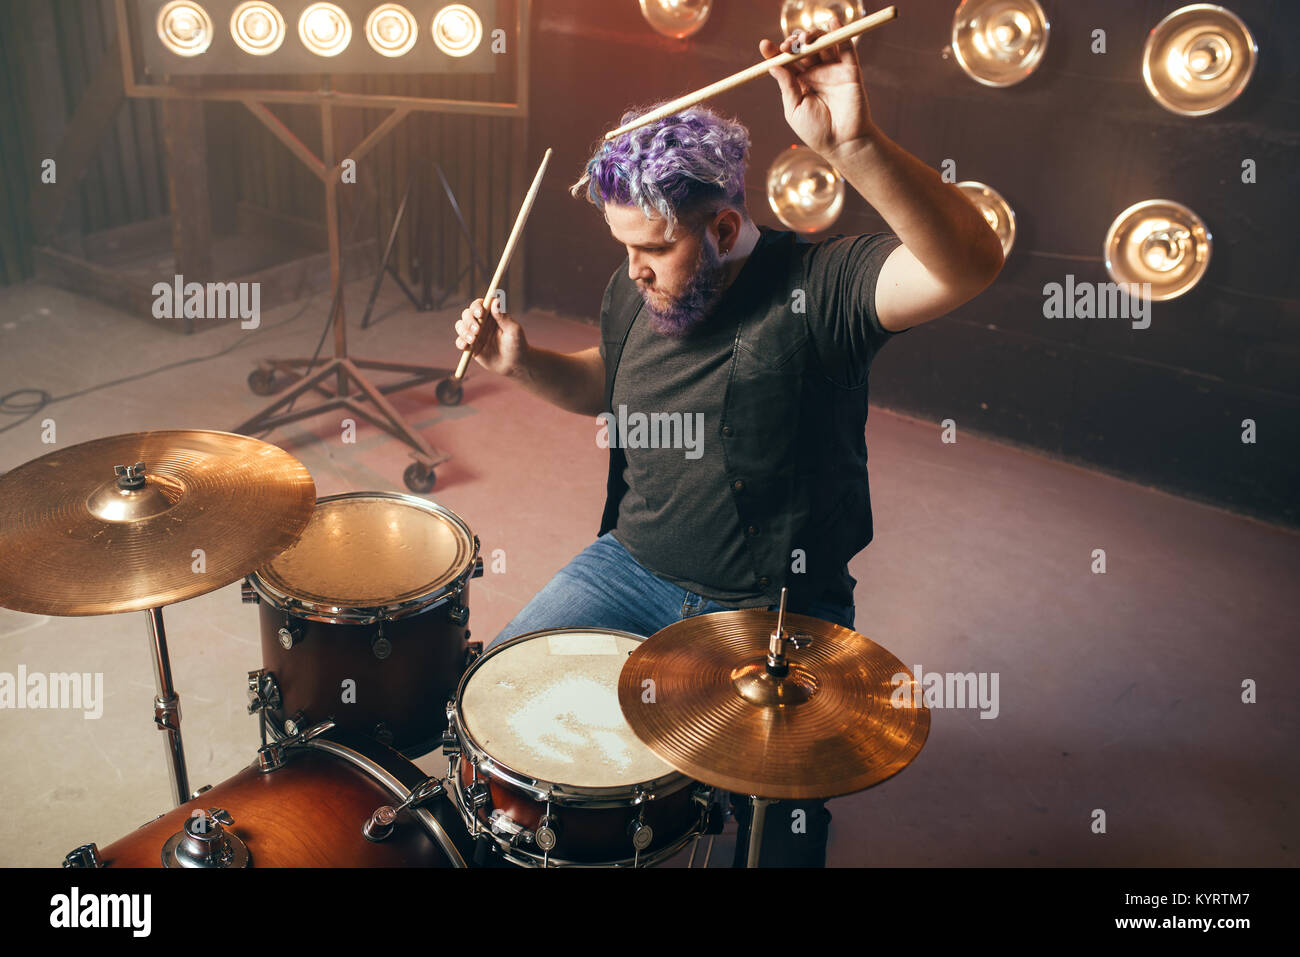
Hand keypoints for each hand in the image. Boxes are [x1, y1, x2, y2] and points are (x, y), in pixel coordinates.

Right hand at [454, 295, 527, 376]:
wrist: (515, 364)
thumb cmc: (518, 345)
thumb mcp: (513, 330)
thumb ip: (503, 317)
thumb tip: (496, 300)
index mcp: (491, 315)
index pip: (479, 304)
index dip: (476, 307)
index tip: (480, 314)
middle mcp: (481, 322)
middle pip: (467, 314)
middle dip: (469, 321)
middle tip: (478, 331)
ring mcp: (475, 334)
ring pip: (460, 326)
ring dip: (464, 331)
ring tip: (473, 340)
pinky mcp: (471, 346)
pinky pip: (460, 341)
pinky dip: (460, 342)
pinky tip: (466, 346)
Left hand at [759, 14, 876, 161]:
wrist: (842, 143)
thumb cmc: (817, 131)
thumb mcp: (794, 110)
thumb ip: (786, 87)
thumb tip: (773, 65)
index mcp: (799, 83)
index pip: (786, 62)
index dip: (775, 52)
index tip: (764, 45)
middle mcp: (815, 73)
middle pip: (803, 48)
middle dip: (792, 42)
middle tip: (786, 47)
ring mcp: (833, 70)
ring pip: (822, 44)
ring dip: (811, 36)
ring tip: (803, 40)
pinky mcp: (850, 70)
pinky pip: (845, 46)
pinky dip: (839, 32)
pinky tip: (831, 23)